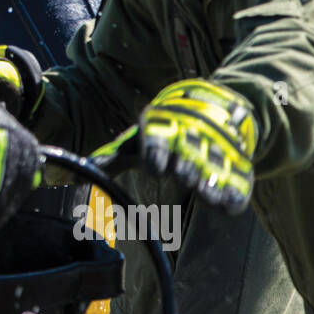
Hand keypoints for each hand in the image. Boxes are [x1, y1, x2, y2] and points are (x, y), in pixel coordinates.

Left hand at [92, 78, 256, 213]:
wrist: (211, 107)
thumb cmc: (162, 131)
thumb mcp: (136, 140)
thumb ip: (111, 159)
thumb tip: (75, 175)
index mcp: (162, 129)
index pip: (158, 140)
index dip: (156, 153)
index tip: (154, 168)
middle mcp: (190, 138)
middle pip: (187, 153)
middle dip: (185, 166)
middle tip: (184, 178)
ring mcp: (215, 151)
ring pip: (213, 166)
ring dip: (209, 180)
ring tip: (207, 195)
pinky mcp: (237, 165)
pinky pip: (238, 180)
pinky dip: (235, 193)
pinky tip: (229, 206)